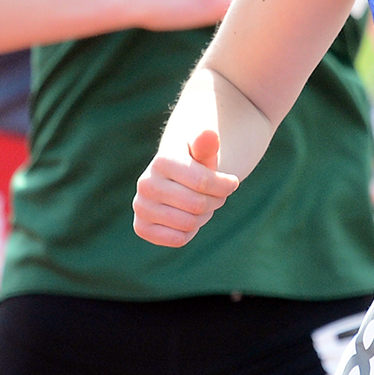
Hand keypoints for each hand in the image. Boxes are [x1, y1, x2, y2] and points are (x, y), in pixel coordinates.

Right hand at [132, 128, 240, 246]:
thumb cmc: (195, 162)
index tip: (232, 181)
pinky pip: (178, 239)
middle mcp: (146, 183)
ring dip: (204, 216)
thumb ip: (207, 144)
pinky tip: (186, 217)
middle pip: (198, 205)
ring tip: (199, 203)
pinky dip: (190, 232)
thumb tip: (209, 135)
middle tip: (213, 194)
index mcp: (162, 161)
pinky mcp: (141, 227)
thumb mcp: (203, 150)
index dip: (226, 185)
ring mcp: (141, 206)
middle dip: (215, 201)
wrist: (175, 177)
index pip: (204, 183)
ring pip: (190, 223)